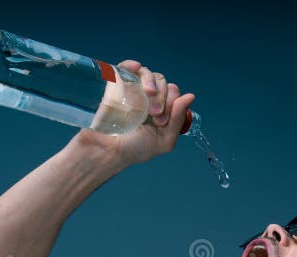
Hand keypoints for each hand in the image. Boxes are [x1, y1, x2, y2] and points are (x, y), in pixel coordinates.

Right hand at [71, 60, 195, 167]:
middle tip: (154, 115)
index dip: (171, 103)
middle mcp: (148, 97)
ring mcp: (132, 90)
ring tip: (147, 96)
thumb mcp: (164, 140)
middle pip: (162, 82)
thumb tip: (190, 95)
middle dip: (162, 96)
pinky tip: (135, 68)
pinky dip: (132, 64)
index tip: (160, 121)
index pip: (173, 93)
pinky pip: (127, 67)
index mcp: (162, 108)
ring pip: (148, 74)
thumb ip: (178, 120)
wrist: (106, 152)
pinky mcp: (116, 86)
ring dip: (151, 82)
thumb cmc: (135, 149)